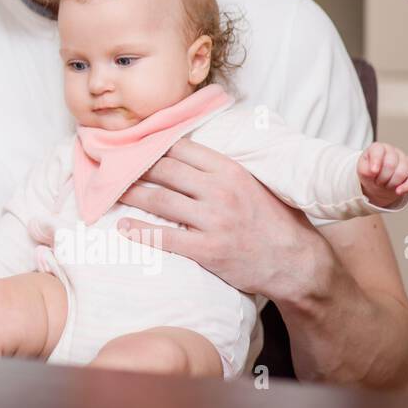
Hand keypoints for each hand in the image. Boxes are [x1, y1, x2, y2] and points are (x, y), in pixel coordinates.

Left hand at [116, 137, 320, 297]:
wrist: (298, 263)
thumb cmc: (275, 220)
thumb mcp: (254, 182)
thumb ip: (220, 169)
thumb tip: (184, 151)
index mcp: (230, 170)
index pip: (181, 148)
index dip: (152, 146)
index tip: (131, 145)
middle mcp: (220, 191)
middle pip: (164, 170)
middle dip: (133, 167)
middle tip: (111, 166)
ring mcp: (213, 220)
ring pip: (159, 200)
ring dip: (130, 194)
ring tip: (109, 191)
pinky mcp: (208, 250)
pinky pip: (166, 237)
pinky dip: (140, 231)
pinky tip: (123, 226)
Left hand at [358, 143, 407, 205]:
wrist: (379, 182)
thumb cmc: (370, 173)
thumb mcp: (362, 170)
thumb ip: (365, 169)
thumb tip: (373, 171)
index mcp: (378, 148)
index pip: (378, 151)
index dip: (376, 162)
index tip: (373, 172)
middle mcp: (393, 151)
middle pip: (390, 165)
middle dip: (382, 178)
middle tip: (377, 182)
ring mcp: (405, 159)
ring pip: (402, 173)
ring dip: (391, 184)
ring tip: (385, 185)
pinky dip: (406, 187)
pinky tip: (398, 191)